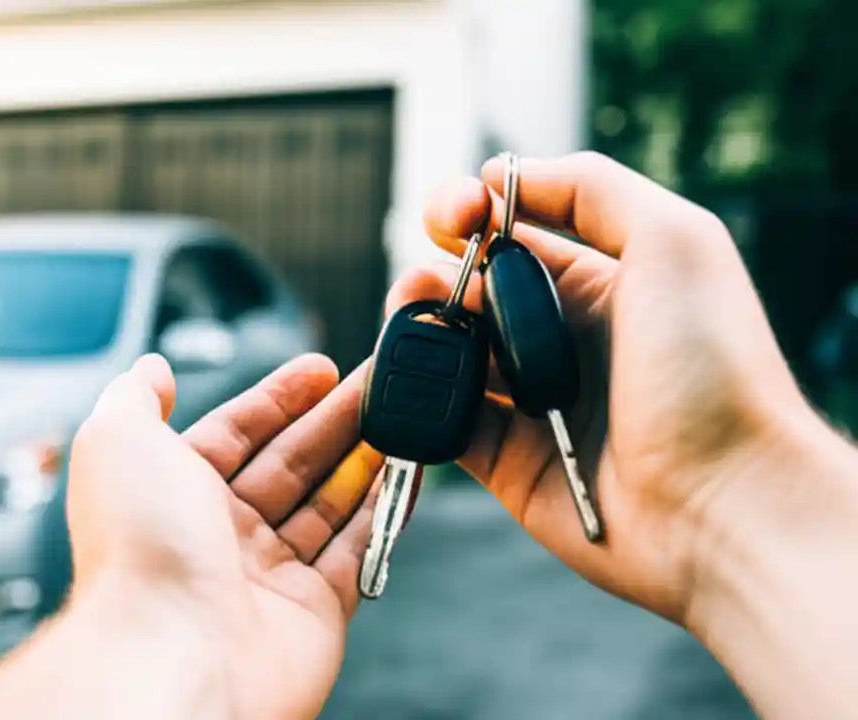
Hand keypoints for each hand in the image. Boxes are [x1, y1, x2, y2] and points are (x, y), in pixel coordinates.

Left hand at [65, 354, 382, 718]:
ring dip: (365, 459)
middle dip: (334, 419)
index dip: (279, 398)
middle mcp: (218, 535)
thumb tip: (150, 368)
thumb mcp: (118, 441)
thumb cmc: (139, 550)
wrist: (174, 656)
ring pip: (326, 505)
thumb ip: (136, 397)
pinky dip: (384, 515)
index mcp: (172, 493)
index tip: (322, 368)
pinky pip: (356, 554)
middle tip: (377, 384)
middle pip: (288, 463)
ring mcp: (267, 576)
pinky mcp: (313, 613)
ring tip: (402, 419)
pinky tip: (405, 478)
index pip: (234, 433)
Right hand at [406, 152, 850, 629]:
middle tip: (427, 286)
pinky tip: (408, 380)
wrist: (723, 503)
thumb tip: (497, 176)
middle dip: (433, 274)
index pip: (513, 233)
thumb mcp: (676, 239)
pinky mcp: (504, 462)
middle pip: (467, 291)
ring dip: (415, 329)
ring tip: (412, 327)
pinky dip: (414, 398)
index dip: (470, 214)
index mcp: (602, 285)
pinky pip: (441, 420)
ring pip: (446, 352)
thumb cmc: (713, 369)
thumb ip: (590, 188)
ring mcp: (531, 403)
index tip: (453, 216)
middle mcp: (562, 341)